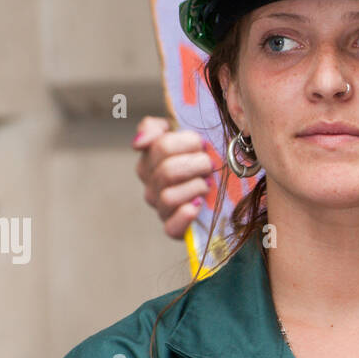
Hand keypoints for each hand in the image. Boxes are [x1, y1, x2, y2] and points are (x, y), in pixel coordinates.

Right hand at [133, 115, 212, 238]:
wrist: (219, 193)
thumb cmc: (199, 161)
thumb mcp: (180, 136)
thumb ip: (155, 128)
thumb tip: (139, 143)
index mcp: (149, 160)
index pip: (162, 145)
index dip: (188, 142)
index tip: (202, 144)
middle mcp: (151, 184)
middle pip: (168, 171)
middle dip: (198, 164)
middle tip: (210, 165)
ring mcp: (160, 207)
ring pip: (169, 197)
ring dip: (196, 188)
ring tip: (208, 184)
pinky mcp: (172, 229)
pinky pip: (171, 227)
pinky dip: (186, 216)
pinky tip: (199, 205)